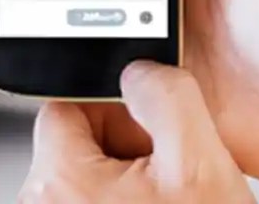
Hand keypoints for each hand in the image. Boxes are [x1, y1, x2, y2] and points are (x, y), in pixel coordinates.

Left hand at [22, 63, 252, 202]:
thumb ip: (167, 101)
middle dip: (121, 151)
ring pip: (84, 184)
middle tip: (169, 176)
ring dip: (125, 187)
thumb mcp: (201, 168)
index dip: (113, 108)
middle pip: (73, 147)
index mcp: (57, 181)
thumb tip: (139, 71)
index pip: (66, 108)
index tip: (148, 125)